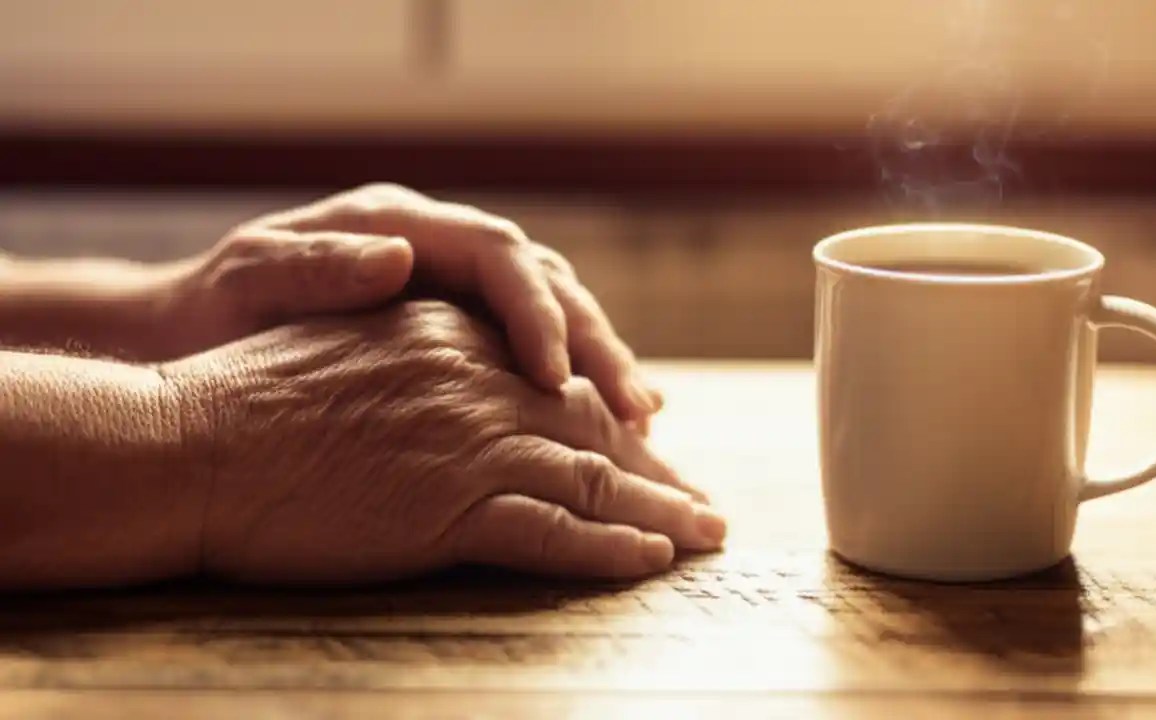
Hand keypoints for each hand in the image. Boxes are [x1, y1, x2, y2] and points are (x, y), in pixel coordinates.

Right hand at [162, 301, 719, 583]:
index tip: (651, 446)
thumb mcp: (345, 348)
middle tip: (704, 497)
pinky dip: (607, 550)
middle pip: (592, 431)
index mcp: (452, 341)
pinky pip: (552, 534)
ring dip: (661, 512)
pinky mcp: (450, 512)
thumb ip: (417, 354)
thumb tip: (461, 369)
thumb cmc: (248, 399)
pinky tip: (649, 563)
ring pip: (591, 480)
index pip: (556, 383)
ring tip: (707, 533)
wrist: (193, 443)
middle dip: (658, 469)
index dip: (611, 421)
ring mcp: (469, 448)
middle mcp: (477, 386)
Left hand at [166, 184, 659, 420]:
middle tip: (638, 408)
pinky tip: (603, 428)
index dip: (538, 313)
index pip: (499, 255)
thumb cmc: (218, 308)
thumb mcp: (254, 281)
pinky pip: (531, 349)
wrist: (194, 329)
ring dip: (600, 365)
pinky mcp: (459, 329)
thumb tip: (399, 258)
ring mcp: (455, 288)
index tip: (558, 377)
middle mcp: (443, 248)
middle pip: (546, 284)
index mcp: (403, 225)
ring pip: (554, 316)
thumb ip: (320, 267)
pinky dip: (571, 386)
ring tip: (642, 420)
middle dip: (596, 344)